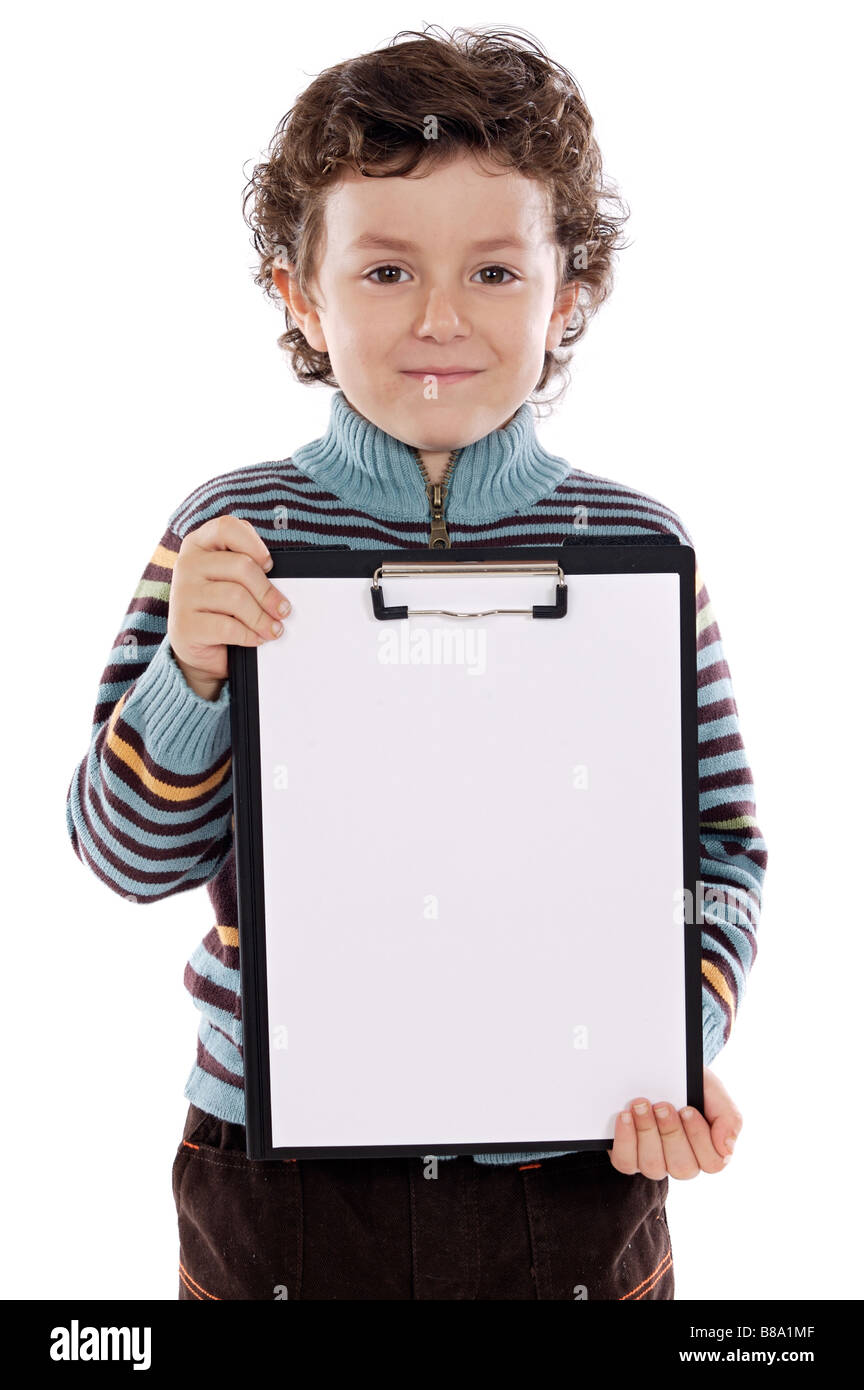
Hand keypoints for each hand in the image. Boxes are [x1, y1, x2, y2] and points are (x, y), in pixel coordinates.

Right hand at [167, 515, 290, 696]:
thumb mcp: (228, 577)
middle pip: (241, 566)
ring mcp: (183, 594)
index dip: (253, 543)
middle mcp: (187, 564)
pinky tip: (256, 638)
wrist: (195, 644)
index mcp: (199, 544)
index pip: (227, 527)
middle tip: (283, 609)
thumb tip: (281, 581)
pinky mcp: (185, 625)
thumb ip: (245, 566)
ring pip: (236, 598)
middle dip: (268, 592)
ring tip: (273, 628)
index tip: (268, 565)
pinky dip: (249, 635)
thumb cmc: (218, 604)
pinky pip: (228, 627)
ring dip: (262, 618)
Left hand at [607, 1067, 741, 1179]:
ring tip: (641, 1105)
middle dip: (671, 1133)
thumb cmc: (688, 1085)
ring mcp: (655, 1163)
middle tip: (662, 1105)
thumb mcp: (713, 1092)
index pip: (712, 1162)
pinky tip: (625, 1116)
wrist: (656, 1069)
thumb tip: (727, 1149)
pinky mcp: (629, 1158)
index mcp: (707, 1151)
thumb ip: (729, 1118)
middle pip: (682, 1167)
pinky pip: (626, 1162)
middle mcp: (681, 1162)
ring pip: (653, 1166)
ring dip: (646, 1132)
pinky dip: (625, 1139)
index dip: (699, 1137)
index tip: (688, 1109)